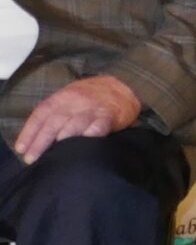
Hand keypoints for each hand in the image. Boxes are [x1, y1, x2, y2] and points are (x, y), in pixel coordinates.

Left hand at [15, 75, 142, 162]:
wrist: (125, 85)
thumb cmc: (93, 96)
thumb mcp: (71, 97)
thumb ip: (56, 112)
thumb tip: (37, 137)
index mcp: (63, 97)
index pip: (41, 114)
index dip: (29, 132)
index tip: (22, 149)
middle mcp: (75, 102)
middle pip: (54, 122)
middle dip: (41, 142)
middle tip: (32, 158)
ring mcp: (92, 109)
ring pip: (74, 124)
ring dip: (62, 139)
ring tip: (55, 153)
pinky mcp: (109, 117)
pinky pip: (98, 127)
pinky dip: (89, 136)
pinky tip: (83, 145)